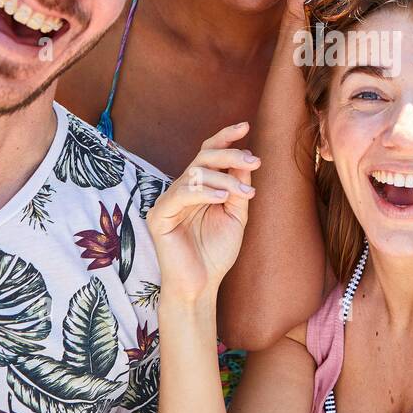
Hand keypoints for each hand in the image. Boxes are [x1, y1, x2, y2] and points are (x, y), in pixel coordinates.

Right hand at [146, 123, 260, 306]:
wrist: (201, 286)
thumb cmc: (216, 253)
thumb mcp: (235, 215)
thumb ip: (239, 188)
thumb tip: (246, 159)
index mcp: (199, 187)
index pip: (208, 153)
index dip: (225, 137)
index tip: (245, 126)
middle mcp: (182, 189)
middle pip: (203, 156)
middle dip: (230, 154)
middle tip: (254, 161)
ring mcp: (168, 201)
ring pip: (195, 172)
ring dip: (224, 178)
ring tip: (245, 192)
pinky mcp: (158, 215)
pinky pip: (181, 193)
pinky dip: (204, 191)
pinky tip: (222, 198)